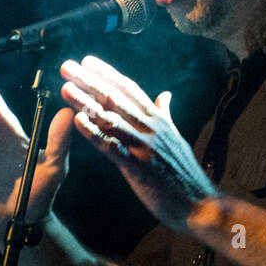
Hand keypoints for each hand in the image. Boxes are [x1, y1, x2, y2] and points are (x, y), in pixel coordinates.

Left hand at [59, 56, 216, 231]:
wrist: (200, 203)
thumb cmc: (185, 174)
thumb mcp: (176, 138)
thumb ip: (165, 115)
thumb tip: (164, 96)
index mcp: (158, 120)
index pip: (130, 89)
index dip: (107, 74)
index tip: (88, 61)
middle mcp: (150, 128)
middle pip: (115, 98)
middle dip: (89, 81)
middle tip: (66, 66)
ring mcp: (144, 146)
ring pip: (110, 118)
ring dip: (85, 102)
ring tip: (66, 88)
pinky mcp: (137, 168)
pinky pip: (111, 147)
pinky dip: (94, 133)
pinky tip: (77, 122)